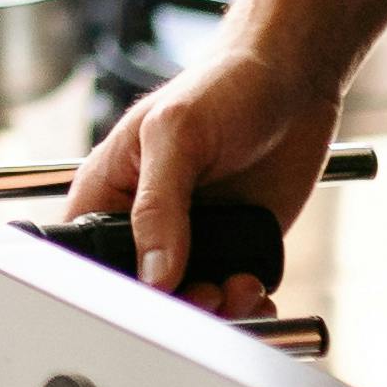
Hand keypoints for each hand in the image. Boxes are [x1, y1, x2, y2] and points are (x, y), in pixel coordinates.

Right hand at [66, 49, 341, 309]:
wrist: (294, 78)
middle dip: (176, 303)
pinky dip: (246, 304)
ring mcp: (193, 237)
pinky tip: (256, 287)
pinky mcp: (235, 247)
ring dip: (216, 308)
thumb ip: (158, 206)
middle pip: (142, 292)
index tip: (154, 293)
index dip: (117, 285)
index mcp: (111, 191)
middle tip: (207, 292)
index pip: (91, 258)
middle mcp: (147, 222)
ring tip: (239, 287)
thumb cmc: (224, 85)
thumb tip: (154, 273)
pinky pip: (231, 295)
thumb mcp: (176, 134)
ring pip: (189, 301)